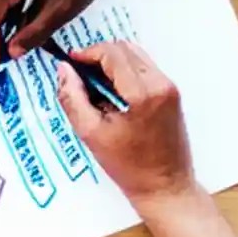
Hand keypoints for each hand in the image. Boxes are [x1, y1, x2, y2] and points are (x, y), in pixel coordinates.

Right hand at [56, 42, 194, 205]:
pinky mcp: (173, 94)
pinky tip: (114, 95)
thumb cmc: (128, 167)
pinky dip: (127, 72)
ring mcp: (170, 88)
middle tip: (80, 75)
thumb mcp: (91, 134)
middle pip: (125, 49)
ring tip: (96, 86)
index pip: (112, 53)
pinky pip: (146, 69)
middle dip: (100, 56)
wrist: (166, 187)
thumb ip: (73, 98)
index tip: (71, 61)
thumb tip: (64, 69)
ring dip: (114, 63)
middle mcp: (160, 84)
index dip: (87, 52)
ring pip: (137, 56)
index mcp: (142, 93)